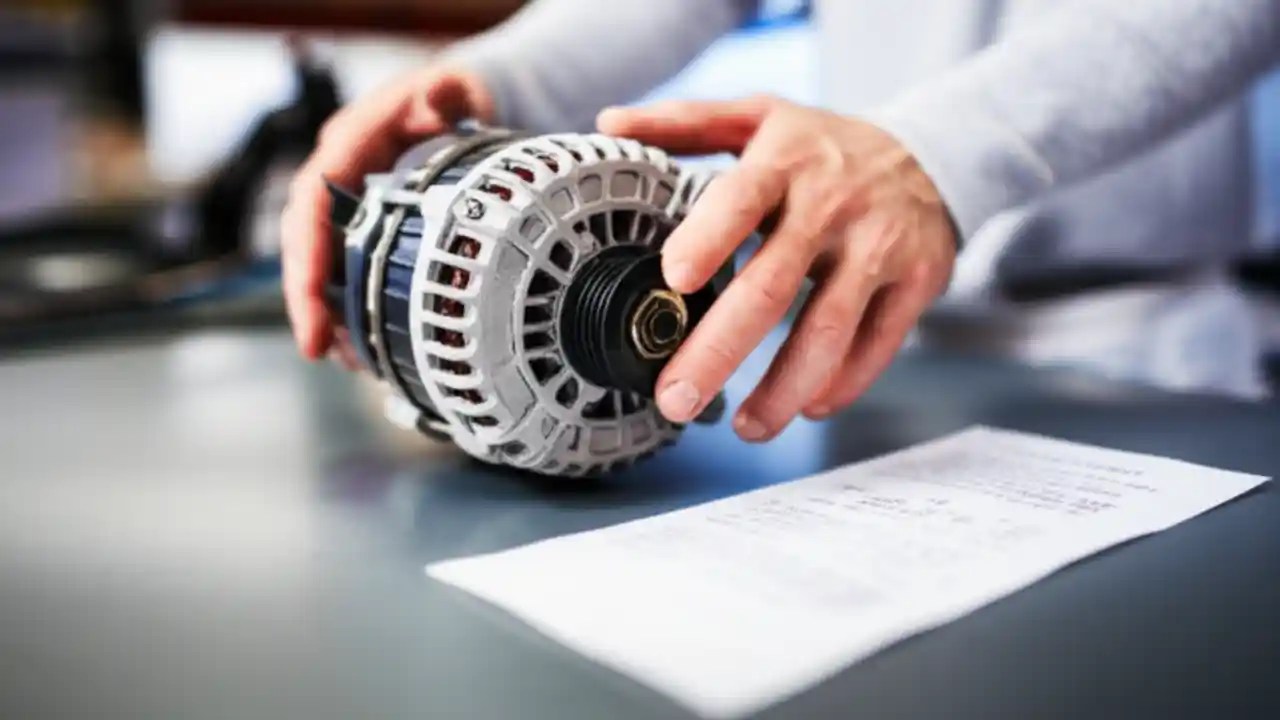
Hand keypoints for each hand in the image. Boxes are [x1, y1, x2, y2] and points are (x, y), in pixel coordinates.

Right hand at [280, 67, 493, 360]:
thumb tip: (437, 94)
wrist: (465, 106)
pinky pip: (347, 271)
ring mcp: (348, 204)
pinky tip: (368, 348)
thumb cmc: (454, 98)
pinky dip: (353, 309)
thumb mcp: (453, 88)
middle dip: (306, 296)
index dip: (308, 249)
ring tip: (346, 360)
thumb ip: (445, 92)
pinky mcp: (365, 227)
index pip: (313, 201)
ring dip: (327, 312)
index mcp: (349, 144)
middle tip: (316, 347)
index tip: (311, 294)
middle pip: (305, 241)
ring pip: (322, 263)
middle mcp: (338, 177)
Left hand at [597, 96, 955, 441]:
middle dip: (718, 350)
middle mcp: (833, 202)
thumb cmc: (822, 147)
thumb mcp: (759, 116)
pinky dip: (842, 383)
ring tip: (748, 428)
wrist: (931, 154)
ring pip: (828, 328)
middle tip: (675, 398)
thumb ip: (686, 123)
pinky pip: (879, 344)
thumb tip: (609, 124)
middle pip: (771, 286)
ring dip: (783, 388)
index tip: (674, 279)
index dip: (709, 238)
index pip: (742, 199)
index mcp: (785, 160)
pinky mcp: (918, 280)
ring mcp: (879, 244)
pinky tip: (808, 407)